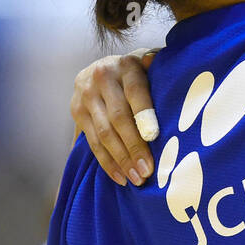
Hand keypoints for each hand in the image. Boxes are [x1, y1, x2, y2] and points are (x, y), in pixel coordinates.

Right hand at [70, 50, 157, 185]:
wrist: (102, 67)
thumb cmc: (138, 72)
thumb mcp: (150, 65)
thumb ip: (160, 70)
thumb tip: (169, 67)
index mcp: (126, 66)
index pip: (136, 92)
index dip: (144, 115)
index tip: (154, 138)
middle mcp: (102, 78)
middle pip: (119, 117)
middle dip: (134, 147)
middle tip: (147, 171)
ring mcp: (86, 95)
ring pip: (103, 133)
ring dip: (120, 159)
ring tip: (136, 178)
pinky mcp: (76, 111)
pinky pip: (91, 142)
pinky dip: (106, 162)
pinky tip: (120, 176)